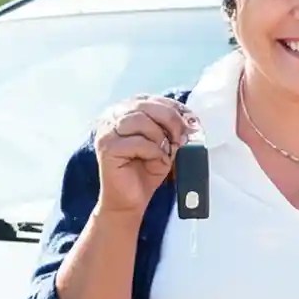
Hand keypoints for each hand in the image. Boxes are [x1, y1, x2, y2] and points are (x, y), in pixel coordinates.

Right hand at [92, 95, 198, 214]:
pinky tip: (155, 161)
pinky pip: (137, 142)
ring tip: (165, 153)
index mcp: (126, 110)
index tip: (190, 123)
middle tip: (181, 139)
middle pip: (146, 106)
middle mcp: (112, 117)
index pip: (152, 99)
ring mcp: (107, 131)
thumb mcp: (166, 144)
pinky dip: (153, 152)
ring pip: (140, 121)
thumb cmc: (147, 170)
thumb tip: (192, 120)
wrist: (131, 199)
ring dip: (160, 137)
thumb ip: (174, 128)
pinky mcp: (107, 148)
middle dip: (171, 121)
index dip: (174, 109)